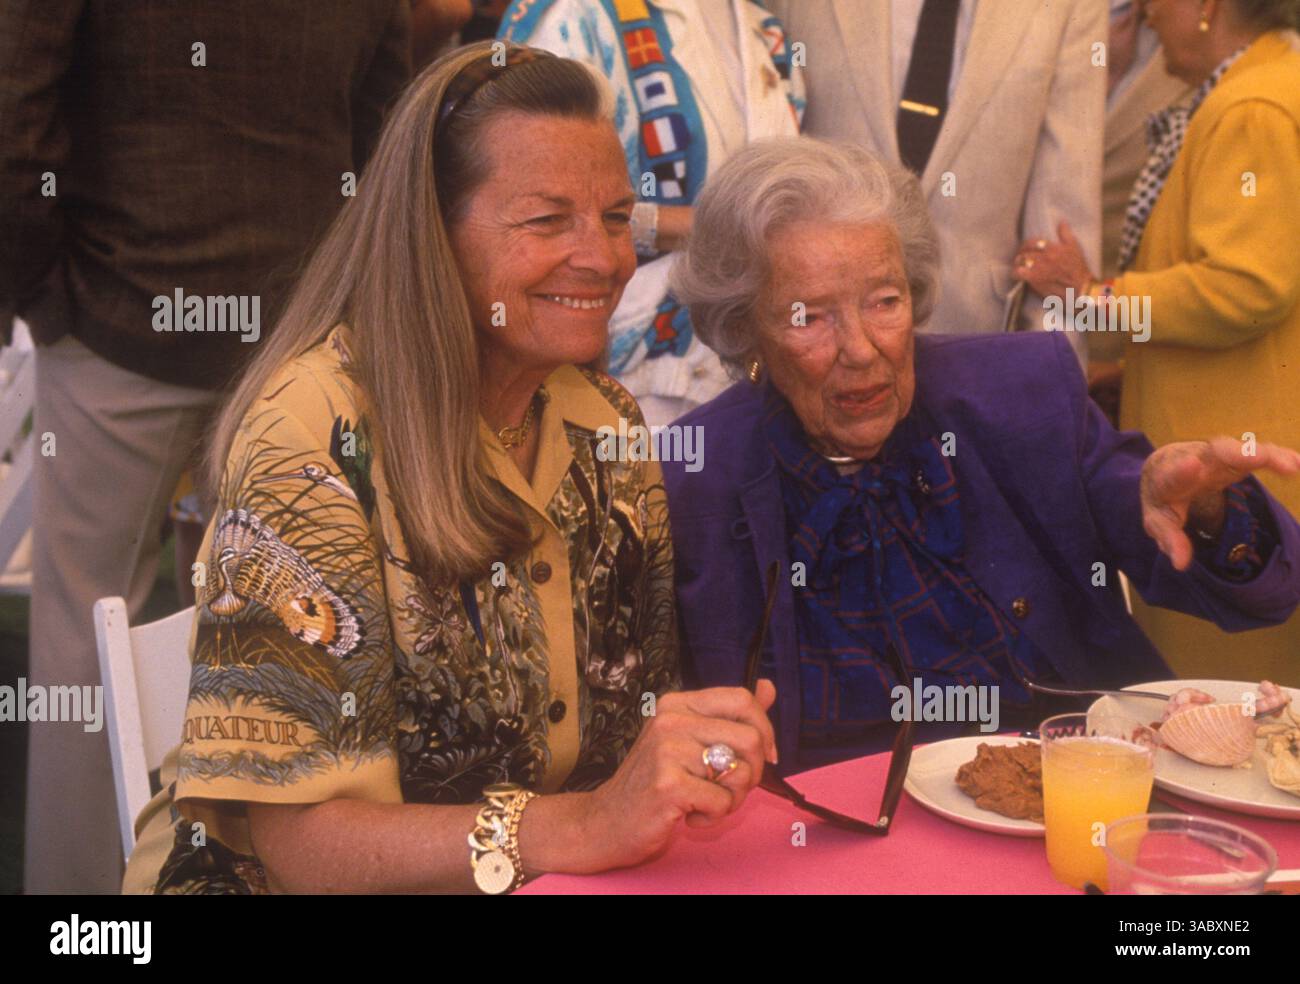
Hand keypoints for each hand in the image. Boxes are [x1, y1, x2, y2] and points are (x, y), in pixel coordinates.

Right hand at [577, 682, 777, 871]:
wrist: (605, 822)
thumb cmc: (653, 783)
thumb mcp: (689, 740)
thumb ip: (729, 716)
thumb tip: (769, 686)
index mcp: (678, 704)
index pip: (742, 699)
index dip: (764, 730)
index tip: (764, 756)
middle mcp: (671, 719)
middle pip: (750, 737)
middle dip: (753, 772)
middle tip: (728, 789)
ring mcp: (667, 751)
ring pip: (741, 772)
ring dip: (731, 798)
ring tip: (703, 802)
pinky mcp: (669, 785)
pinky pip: (722, 801)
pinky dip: (713, 817)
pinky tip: (687, 816)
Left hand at [1013, 221, 1092, 297]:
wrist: (1080, 287)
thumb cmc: (1078, 268)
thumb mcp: (1074, 247)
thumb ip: (1066, 234)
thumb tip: (1062, 222)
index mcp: (1052, 248)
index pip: (1032, 242)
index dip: (1025, 245)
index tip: (1025, 248)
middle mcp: (1044, 258)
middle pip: (1024, 252)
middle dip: (1020, 254)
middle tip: (1020, 257)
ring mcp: (1038, 270)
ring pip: (1019, 262)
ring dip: (1017, 263)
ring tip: (1018, 265)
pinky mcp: (1035, 281)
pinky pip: (1019, 274)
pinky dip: (1015, 273)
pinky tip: (1017, 274)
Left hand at [1140, 437, 1299, 570]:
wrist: (1168, 469)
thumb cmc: (1165, 498)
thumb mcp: (1160, 521)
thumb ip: (1170, 539)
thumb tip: (1181, 564)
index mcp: (1167, 477)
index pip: (1171, 475)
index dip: (1181, 472)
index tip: (1192, 465)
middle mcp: (1192, 460)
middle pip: (1211, 453)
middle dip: (1232, 453)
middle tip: (1254, 457)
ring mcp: (1215, 456)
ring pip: (1238, 450)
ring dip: (1263, 455)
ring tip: (1289, 466)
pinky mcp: (1236, 457)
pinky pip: (1257, 455)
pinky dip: (1276, 457)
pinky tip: (1296, 463)